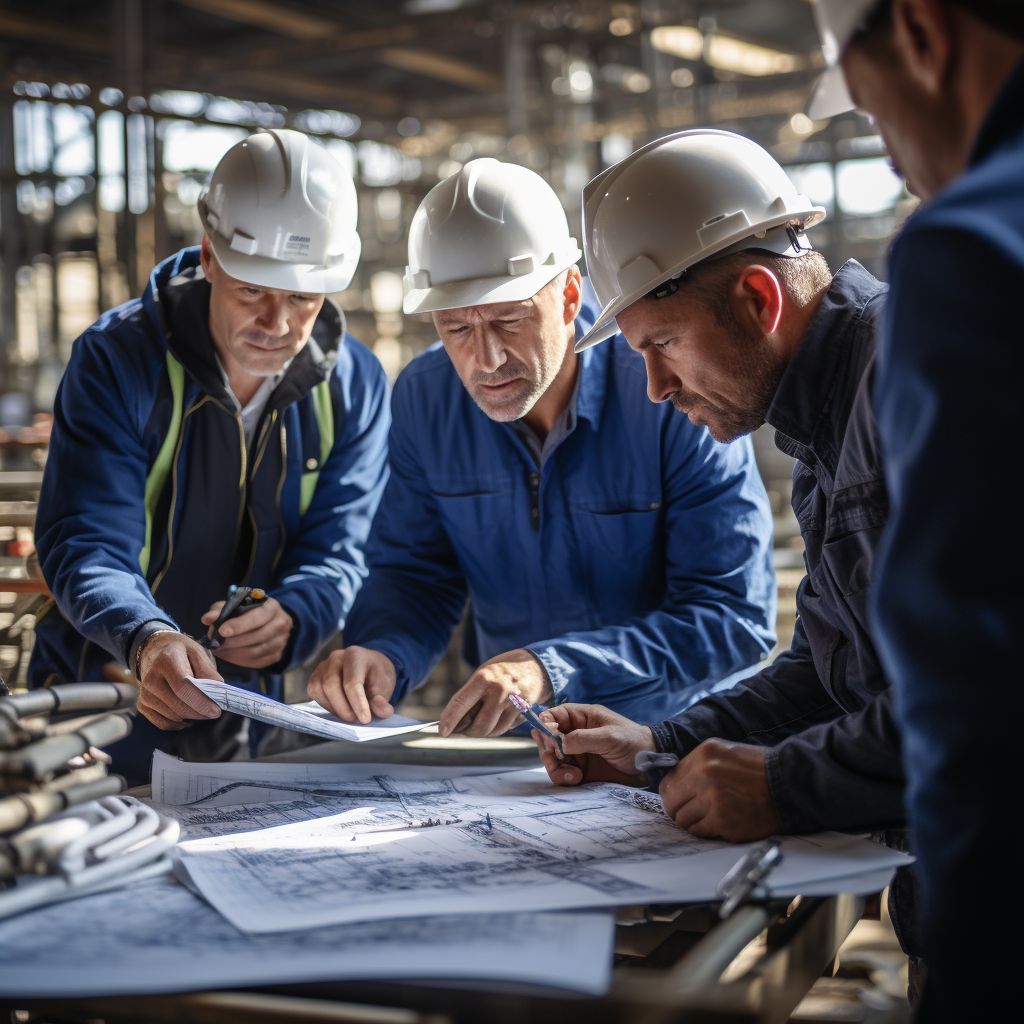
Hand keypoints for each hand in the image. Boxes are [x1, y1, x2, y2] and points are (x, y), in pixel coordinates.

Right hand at [136, 632, 222, 729]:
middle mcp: (152, 678)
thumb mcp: (197, 652)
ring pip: (172, 717)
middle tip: (213, 712)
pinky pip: (163, 723)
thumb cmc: (180, 651)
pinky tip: (187, 715)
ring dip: (190, 717)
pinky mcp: (142, 704)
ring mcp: (145, 693)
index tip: (216, 710)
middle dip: (199, 713)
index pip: (183, 687)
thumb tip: (217, 692)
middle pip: (178, 706)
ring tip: (201, 709)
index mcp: (167, 660)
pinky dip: (178, 723)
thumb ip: (208, 671)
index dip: (201, 702)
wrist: (154, 650)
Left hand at [201, 596, 292, 668]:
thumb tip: (207, 619)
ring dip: (235, 652)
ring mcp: (281, 641)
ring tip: (219, 650)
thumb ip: (220, 610)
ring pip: (257, 651)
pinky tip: (228, 655)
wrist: (266, 622)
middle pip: (259, 636)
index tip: (222, 631)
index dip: (240, 624)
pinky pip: (257, 661)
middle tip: (216, 644)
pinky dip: (240, 660)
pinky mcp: (276, 655)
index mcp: (272, 607)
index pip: (258, 616)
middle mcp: (281, 623)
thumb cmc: (247, 611)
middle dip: (234, 641)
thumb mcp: (234, 605)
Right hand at [307, 646, 396, 723]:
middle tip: (356, 720)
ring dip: (334, 708)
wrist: (369, 667)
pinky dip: (326, 705)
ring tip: (350, 715)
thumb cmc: (376, 676)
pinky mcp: (315, 675)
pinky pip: (314, 692)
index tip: (365, 720)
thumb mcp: (385, 686)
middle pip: (331, 684)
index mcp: (356, 655)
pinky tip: (339, 709)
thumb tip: (383, 711)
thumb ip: (382, 700)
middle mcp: (336, 657)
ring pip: (319, 689)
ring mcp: (323, 665)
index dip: (358, 704)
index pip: (352, 682)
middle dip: (343, 708)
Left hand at [439, 649, 551, 737]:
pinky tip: (496, 716)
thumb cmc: (502, 671)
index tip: (442, 731)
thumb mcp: (482, 675)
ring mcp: (514, 703)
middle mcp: (500, 691)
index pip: (462, 703)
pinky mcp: (524, 713)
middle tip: (462, 728)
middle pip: (479, 725)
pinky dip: (495, 728)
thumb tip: (455, 722)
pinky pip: (504, 729)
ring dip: (482, 731)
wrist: (534, 667)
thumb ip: (470, 697)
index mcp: (485, 678)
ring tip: (480, 719)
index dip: (450, 719)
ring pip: (492, 731)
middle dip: (468, 731)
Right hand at [532, 703, 652, 786]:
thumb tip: (558, 742)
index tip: (548, 739)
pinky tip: (577, 779)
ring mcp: (576, 754)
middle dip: (548, 751)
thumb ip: (582, 738)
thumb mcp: (609, 737)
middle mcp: (574, 734)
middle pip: (546, 740)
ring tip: (572, 775)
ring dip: (556, 768)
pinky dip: (564, 778)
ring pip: (552, 760)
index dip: (545, 726)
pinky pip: (562, 774)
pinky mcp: (580, 771)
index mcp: (580, 717)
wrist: (650, 766)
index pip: (552, 716)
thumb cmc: (633, 742)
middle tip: (555, 760)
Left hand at [659, 739, 778, 842]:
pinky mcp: (722, 821)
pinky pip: (698, 831)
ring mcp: (712, 799)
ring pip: (683, 819)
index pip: (668, 780)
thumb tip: (676, 783)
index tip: (679, 798)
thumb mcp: (724, 753)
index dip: (672, 792)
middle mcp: (704, 775)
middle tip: (691, 811)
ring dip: (693, 821)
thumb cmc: (757, 769)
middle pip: (671, 802)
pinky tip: (719, 823)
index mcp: (703, 755)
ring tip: (710, 816)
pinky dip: (705, 830)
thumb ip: (698, 765)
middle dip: (678, 809)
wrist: (787, 784)